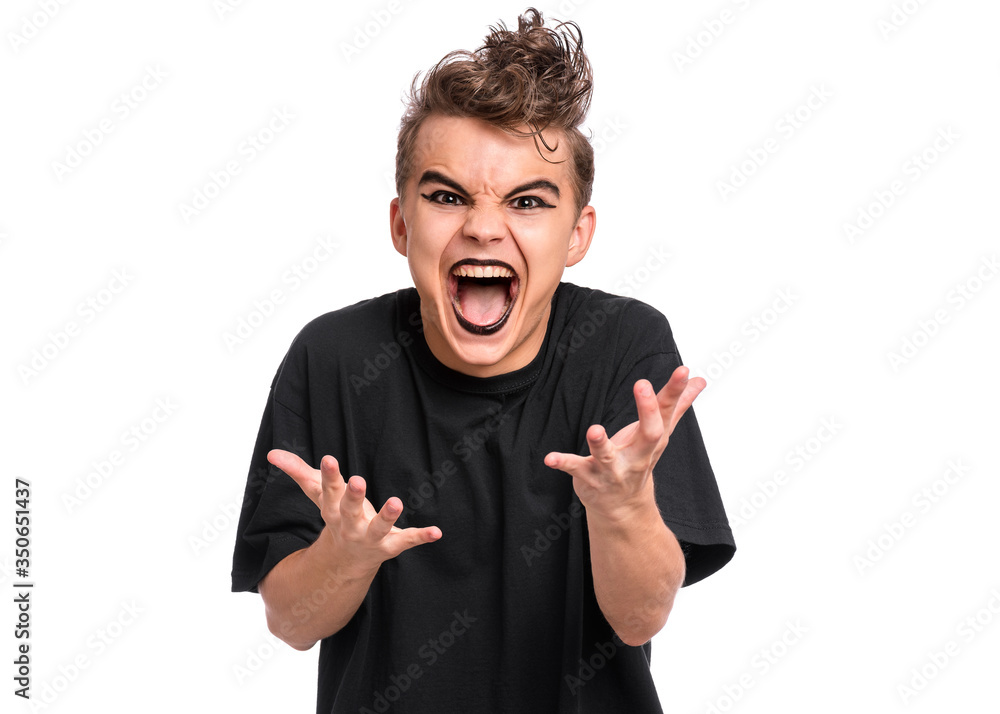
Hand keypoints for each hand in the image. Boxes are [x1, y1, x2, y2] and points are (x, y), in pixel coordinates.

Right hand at [267, 449, 440, 577]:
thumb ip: (297, 471)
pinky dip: (421, 536)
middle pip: (350, 510)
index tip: (330, 459)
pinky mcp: (391, 545)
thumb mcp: (317, 493)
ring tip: (396, 502)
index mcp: (332, 509)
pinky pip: (407, 541)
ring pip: (379, 528)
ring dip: (388, 516)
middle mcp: (349, 525)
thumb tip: (272, 453)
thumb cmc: (335, 515)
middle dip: (354, 496)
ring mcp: (371, 537)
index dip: (329, 475)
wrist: (346, 560)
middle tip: (358, 480)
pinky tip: (437, 532)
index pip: (329, 490)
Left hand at [544, 366, 705, 519]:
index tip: (683, 370)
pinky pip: (575, 469)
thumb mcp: (660, 433)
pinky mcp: (589, 476)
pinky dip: (563, 463)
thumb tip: (700, 381)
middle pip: (649, 434)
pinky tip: (550, 458)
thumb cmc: (638, 460)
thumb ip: (677, 405)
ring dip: (600, 443)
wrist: (623, 508)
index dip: (674, 389)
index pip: (667, 410)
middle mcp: (637, 455)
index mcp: (653, 439)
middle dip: (647, 411)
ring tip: (594, 429)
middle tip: (642, 384)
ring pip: (608, 456)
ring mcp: (613, 469)